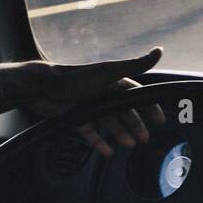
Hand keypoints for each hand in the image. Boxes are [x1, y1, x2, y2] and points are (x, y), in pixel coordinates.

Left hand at [0, 46, 165, 156]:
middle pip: (124, 111)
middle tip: (145, 139)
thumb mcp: (110, 72)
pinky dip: (99, 142)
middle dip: (136, 125)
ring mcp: (89, 104)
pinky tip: (107, 151)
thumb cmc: (77, 78)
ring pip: (108, 122)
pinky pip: (90, 131)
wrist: (42, 88)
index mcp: (113, 81)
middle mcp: (102, 92)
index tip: (159, 120)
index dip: (149, 107)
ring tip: (129, 145)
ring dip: (120, 134)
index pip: (136, 95)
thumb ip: (136, 64)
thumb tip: (159, 51)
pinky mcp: (75, 116)